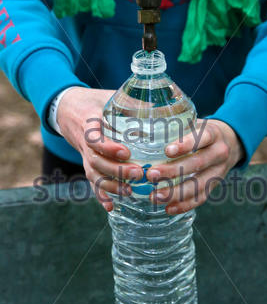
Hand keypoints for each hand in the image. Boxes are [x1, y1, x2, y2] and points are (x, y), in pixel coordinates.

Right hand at [57, 87, 143, 210]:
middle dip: (116, 170)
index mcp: (89, 122)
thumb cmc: (94, 101)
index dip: (108, 147)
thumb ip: (131, 101)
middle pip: (96, 160)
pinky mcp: (87, 164)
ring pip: (93, 173)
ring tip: (129, 191)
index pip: (95, 137)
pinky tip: (110, 207)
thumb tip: (161, 105)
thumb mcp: (109, 96)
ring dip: (110, 185)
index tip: (126, 152)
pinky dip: (100, 195)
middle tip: (138, 173)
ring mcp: (84, 154)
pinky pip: (91, 182)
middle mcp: (84, 142)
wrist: (67, 108)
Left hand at [146, 119, 244, 214]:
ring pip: (199, 185)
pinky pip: (201, 198)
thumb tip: (136, 130)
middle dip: (173, 171)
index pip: (201, 138)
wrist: (231, 142)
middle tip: (151, 175)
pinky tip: (168, 208)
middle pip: (197, 164)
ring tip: (154, 196)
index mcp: (213, 134)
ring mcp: (218, 172)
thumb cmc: (202, 132)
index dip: (185, 145)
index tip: (167, 150)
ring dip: (176, 193)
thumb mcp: (195, 123)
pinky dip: (184, 205)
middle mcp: (219, 153)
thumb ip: (174, 127)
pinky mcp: (214, 186)